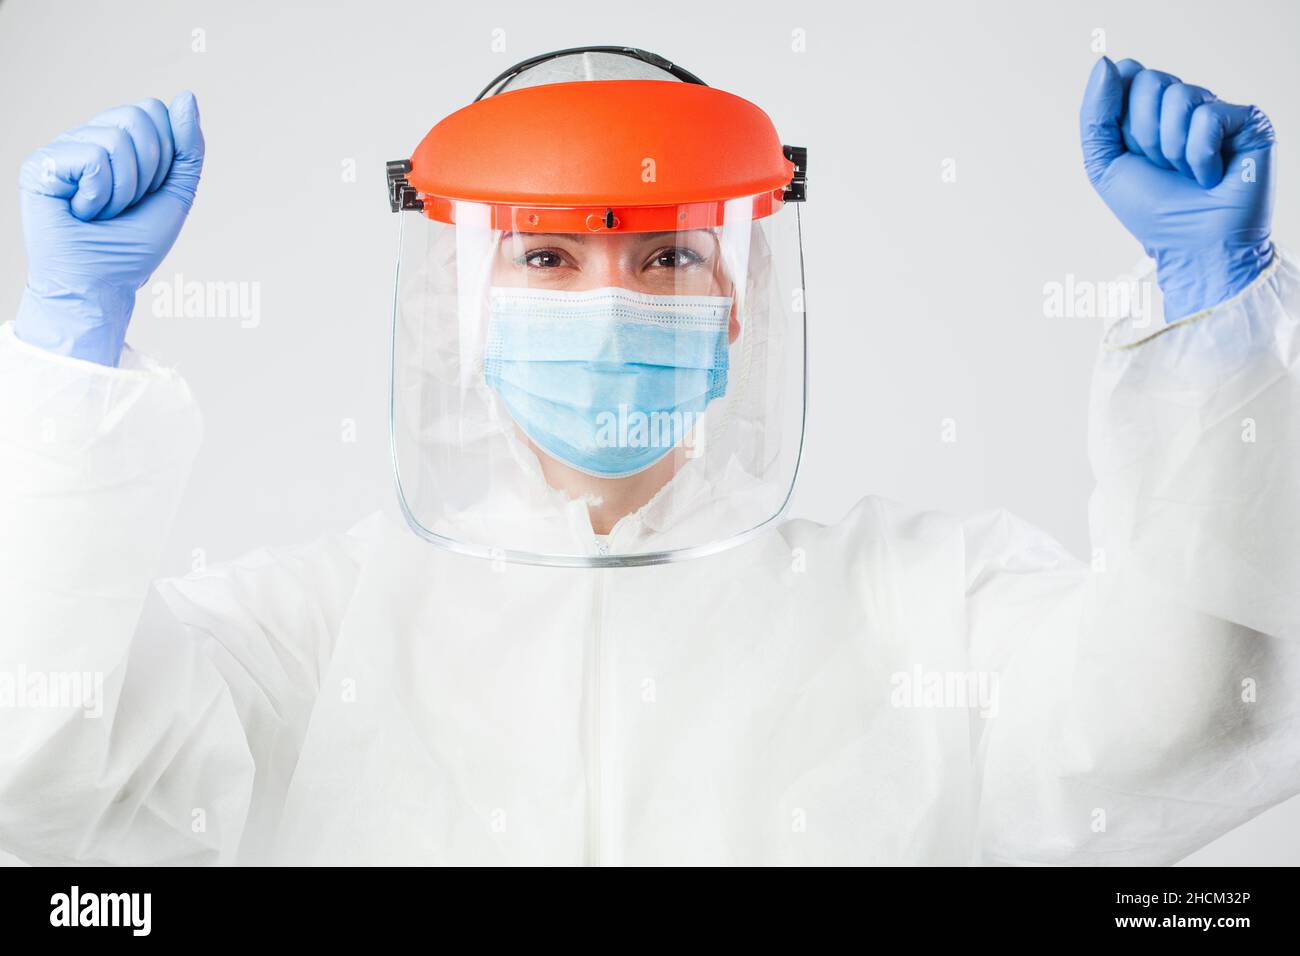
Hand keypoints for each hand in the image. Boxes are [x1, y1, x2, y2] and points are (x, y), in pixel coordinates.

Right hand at [14, 93, 204, 365]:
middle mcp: (87, 137)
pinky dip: (100, 194)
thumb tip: (186, 95)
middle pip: (140, 116)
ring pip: (118, 139)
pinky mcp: (41, 163)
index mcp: (118, 142)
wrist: (100, 285)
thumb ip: (187, 149)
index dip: (166, 157)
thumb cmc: (133, 246)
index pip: (156, 112)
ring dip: (124, 190)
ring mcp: (62, 147)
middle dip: (149, 171)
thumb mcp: (176, 194)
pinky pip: (93, 157)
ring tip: (103, 212)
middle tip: (125, 204)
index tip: (148, 193)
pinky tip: (83, 211)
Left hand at [1079, 57, 1274, 320]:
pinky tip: (1210, 175)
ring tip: (1185, 173)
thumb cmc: (1151, 211)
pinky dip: (1199, 154)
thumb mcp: (1104, 164)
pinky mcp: (1248, 120)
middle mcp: (1183, 106)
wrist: (1192, 247)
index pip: (1126, 75)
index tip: (1130, 152)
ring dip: (1171, 148)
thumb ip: (1095, 114)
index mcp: (1149, 111)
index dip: (1120, 115)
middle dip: (1143, 134)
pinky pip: (1209, 115)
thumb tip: (1105, 62)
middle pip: (1148, 81)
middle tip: (1161, 167)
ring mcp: (1216, 110)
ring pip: (1179, 95)